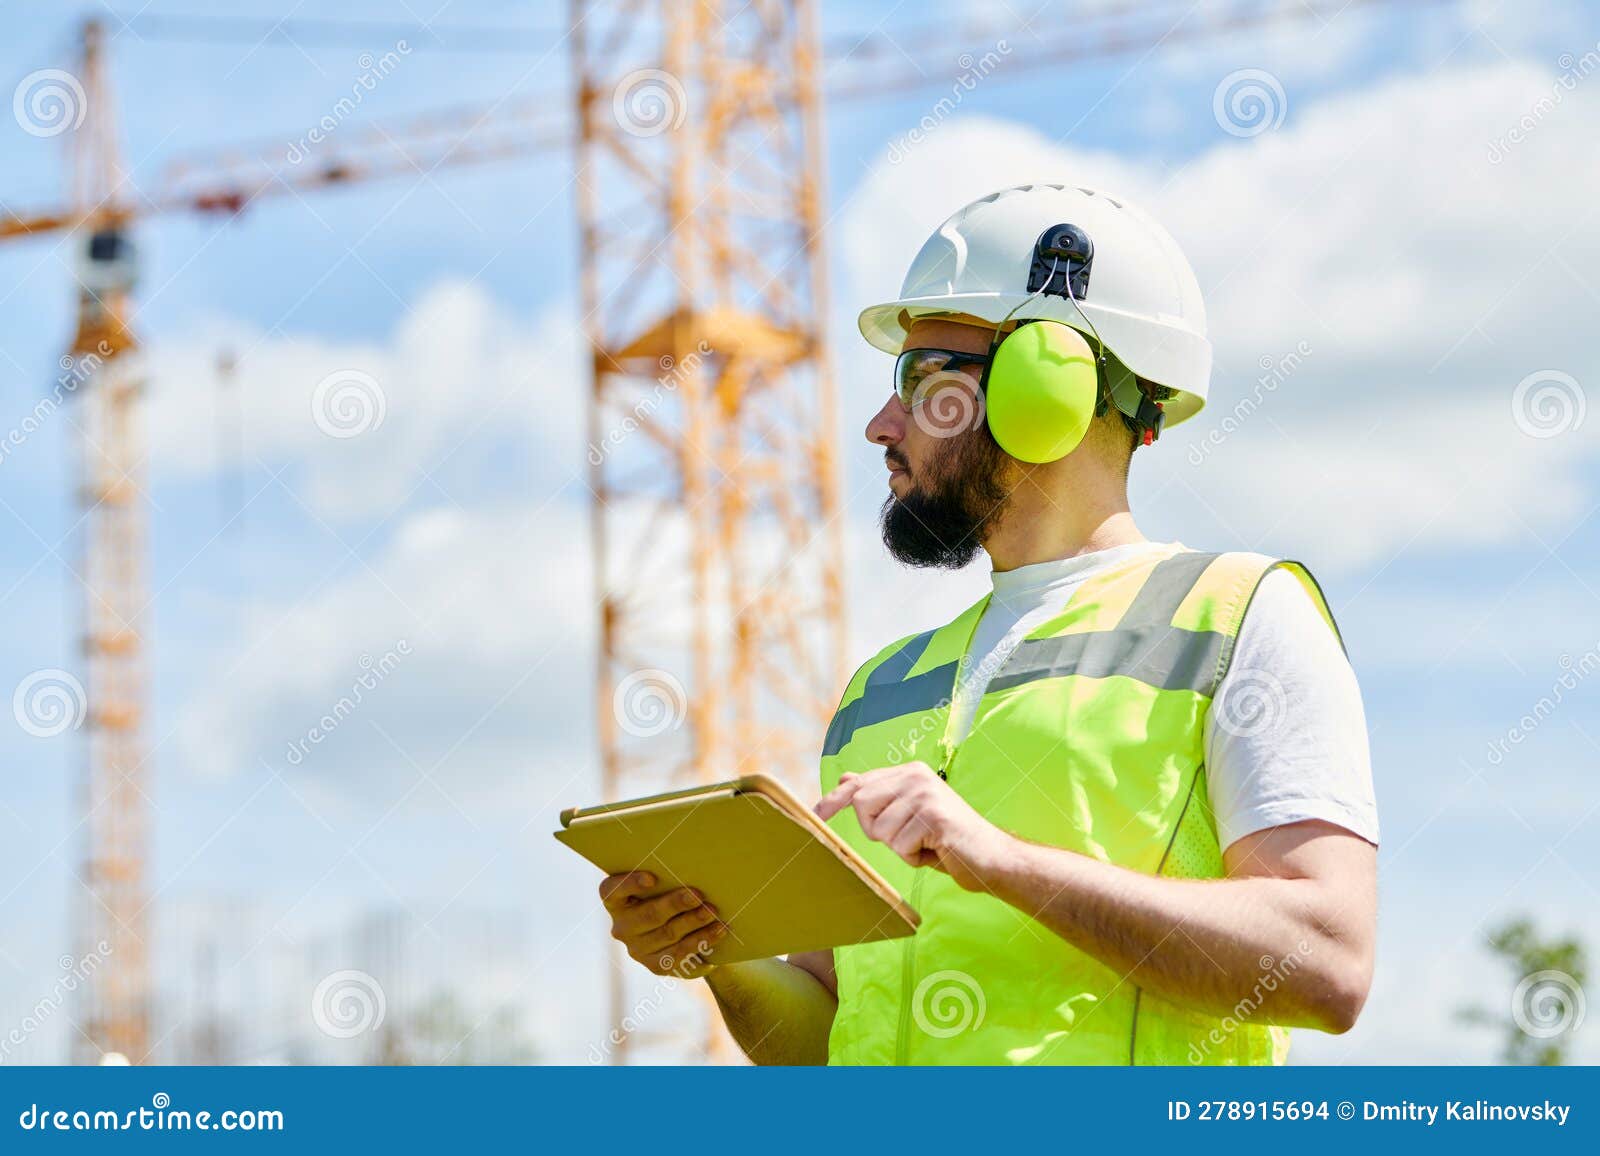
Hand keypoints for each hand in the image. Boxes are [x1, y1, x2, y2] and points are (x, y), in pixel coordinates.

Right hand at [599, 871, 727, 978]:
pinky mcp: (656, 966)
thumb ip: (668, 878)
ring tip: (713, 913)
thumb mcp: (664, 885)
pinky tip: (718, 932)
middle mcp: (623, 927)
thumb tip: (694, 867)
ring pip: (669, 935)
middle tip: (699, 895)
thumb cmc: (671, 893)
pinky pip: (681, 956)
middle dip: (676, 904)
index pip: (611, 890)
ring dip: (694, 923)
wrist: (684, 930)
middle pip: (650, 914)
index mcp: (617, 901)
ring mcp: (638, 949)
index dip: (630, 884)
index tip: (652, 878)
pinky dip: (702, 942)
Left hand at [814, 763, 1017, 891]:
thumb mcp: (910, 814)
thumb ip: (881, 796)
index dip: (833, 800)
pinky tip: (936, 850)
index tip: (816, 813)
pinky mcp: (933, 817)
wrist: (991, 858)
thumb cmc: (947, 840)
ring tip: (926, 844)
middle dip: (878, 830)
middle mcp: (916, 777)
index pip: (860, 783)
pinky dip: (915, 857)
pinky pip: (900, 846)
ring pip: (881, 830)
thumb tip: (845, 779)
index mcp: (910, 772)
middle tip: (909, 836)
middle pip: (862, 805)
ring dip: (900, 847)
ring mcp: (925, 794)